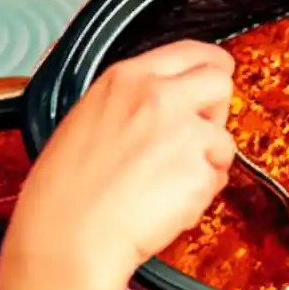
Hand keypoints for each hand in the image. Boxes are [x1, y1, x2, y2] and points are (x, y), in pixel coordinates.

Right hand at [0, 41, 236, 289]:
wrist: (68, 238)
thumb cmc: (65, 194)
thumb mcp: (87, 121)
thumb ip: (132, 102)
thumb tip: (166, 101)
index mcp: (125, 79)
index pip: (190, 51)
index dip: (210, 67)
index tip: (215, 74)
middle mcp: (159, 96)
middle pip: (221, 81)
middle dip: (217, 109)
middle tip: (193, 138)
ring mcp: (184, 131)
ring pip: (223, 138)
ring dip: (206, 162)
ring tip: (163, 183)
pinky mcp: (200, 168)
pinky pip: (218, 177)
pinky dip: (201, 193)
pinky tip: (165, 202)